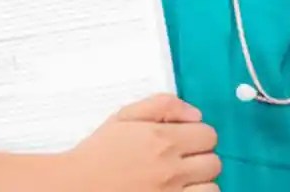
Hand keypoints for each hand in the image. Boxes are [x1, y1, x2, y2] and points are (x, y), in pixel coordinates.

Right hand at [55, 94, 219, 191]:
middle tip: (179, 162)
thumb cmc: (98, 154)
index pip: (208, 135)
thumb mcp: (123, 117)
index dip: (197, 136)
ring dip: (200, 184)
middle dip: (199, 159)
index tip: (184, 141)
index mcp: (162, 139)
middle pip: (213, 162)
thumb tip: (195, 114)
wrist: (76, 186)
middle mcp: (171, 167)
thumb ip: (162, 106)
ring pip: (212, 188)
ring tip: (180, 182)